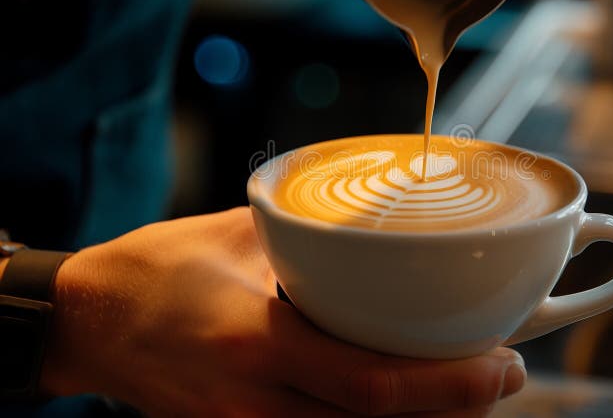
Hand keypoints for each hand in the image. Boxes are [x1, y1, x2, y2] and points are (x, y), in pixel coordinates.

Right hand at [40, 208, 526, 416]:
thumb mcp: (240, 234)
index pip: (373, 384)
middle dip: (457, 410)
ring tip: (466, 388)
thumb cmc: (162, 267)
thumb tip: (378, 229)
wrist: (92, 320)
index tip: (504, 364)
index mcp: (256, 340)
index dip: (451, 385)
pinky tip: (403, 403)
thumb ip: (311, 240)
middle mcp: (254, 400)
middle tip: (504, 376)